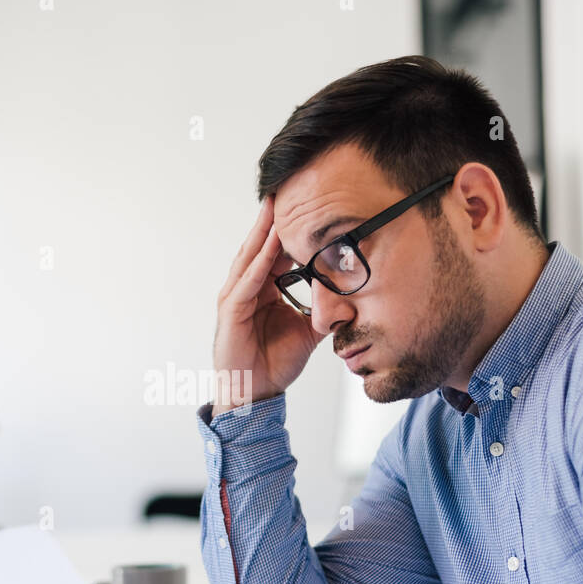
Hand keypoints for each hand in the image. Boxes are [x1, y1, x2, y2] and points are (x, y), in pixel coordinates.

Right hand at [212, 197, 325, 415]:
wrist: (255, 394)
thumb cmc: (274, 363)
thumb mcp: (308, 331)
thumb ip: (324, 311)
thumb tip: (351, 298)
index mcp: (262, 290)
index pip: (275, 253)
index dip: (288, 230)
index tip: (304, 206)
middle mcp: (246, 288)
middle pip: (260, 247)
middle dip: (272, 220)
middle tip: (284, 190)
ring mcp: (236, 297)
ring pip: (251, 257)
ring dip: (262, 232)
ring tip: (274, 206)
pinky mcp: (231, 311)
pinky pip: (247, 281)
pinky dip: (259, 263)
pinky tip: (270, 246)